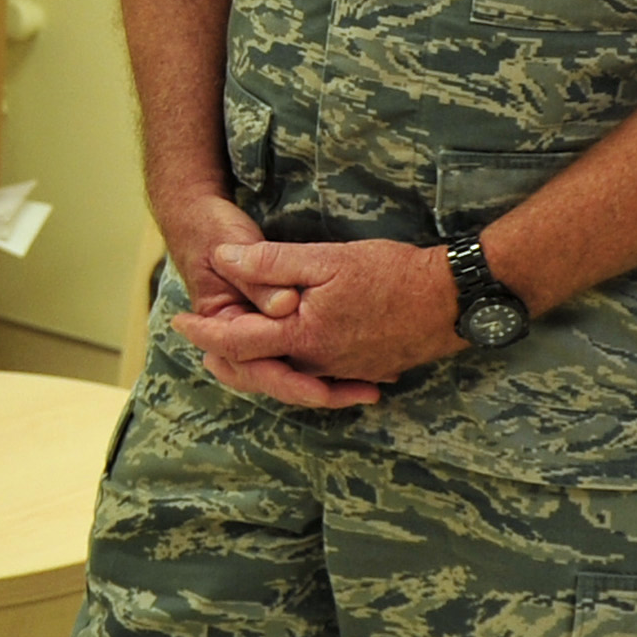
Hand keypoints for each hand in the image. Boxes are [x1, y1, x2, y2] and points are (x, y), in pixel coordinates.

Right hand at [151, 190, 376, 407]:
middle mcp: (237, 330)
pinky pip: (297, 351)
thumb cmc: (211, 228)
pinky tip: (361, 367)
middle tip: (362, 393)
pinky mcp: (272, 317)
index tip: (322, 391)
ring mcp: (254, 326)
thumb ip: (259, 278)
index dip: (285, 380)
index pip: (249, 361)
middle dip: (314, 390)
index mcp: (221, 318)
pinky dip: (326, 363)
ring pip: (287, 368)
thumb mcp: (227, 246)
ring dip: (326, 383)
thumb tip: (287, 306)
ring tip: (370, 389)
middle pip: (272, 375)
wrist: (194, 212)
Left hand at [176, 236, 468, 403]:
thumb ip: (272, 263)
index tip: (179, 320)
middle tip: (200, 344)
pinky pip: (321, 377)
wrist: (457, 299)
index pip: (237, 341)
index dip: (204, 331)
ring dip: (259, 366)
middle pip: (258, 370)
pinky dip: (297, 372)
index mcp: (303, 336)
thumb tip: (224, 259)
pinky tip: (295, 360)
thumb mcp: (328, 259)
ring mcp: (345, 371)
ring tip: (236, 353)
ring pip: (290, 375)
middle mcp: (320, 363)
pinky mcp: (366, 370)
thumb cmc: (394, 274)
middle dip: (225, 359)